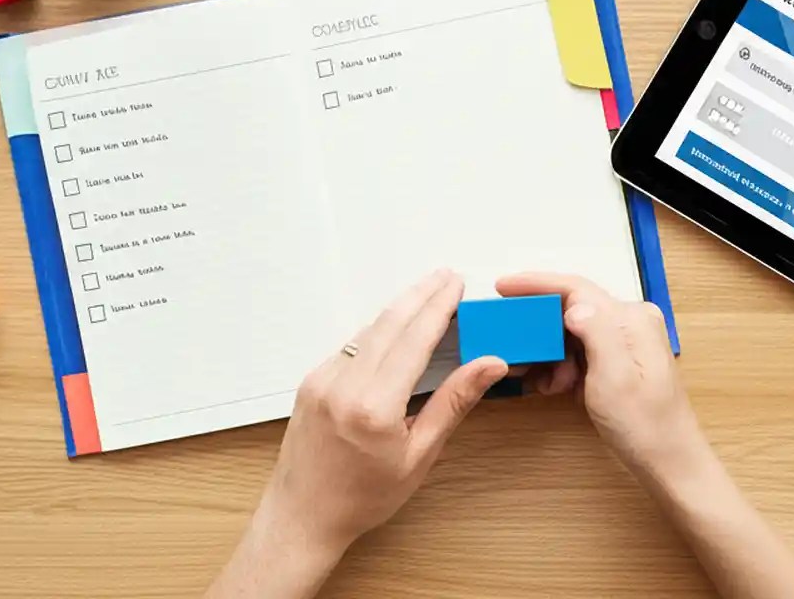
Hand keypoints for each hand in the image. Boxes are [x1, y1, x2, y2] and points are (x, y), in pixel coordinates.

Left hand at [209, 270, 507, 597]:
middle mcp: (342, 386)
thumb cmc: (363, 497)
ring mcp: (321, 380)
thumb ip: (454, 403)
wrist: (303, 516)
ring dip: (399, 310)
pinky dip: (378, 332)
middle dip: (420, 295)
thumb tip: (490, 365)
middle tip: (447, 277)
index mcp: (373, 406)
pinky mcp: (311, 382)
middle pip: (389, 323)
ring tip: (428, 294)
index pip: (414, 339)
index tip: (456, 285)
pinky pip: (351, 346)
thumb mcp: (419, 455)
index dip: (438, 307)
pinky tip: (395, 328)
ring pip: (368, 331)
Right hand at [496, 273, 706, 478]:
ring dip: (552, 354)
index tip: (501, 287)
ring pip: (572, 332)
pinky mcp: (621, 360)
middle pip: (571, 309)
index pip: (576, 289)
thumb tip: (574, 305)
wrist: (669, 461)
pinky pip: (581, 351)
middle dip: (542, 331)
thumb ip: (596, 333)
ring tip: (545, 382)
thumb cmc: (643, 425)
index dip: (535, 284)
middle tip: (519, 356)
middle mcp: (631, 321)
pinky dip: (563, 365)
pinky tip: (558, 386)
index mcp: (631, 319)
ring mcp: (627, 341)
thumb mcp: (614, 378)